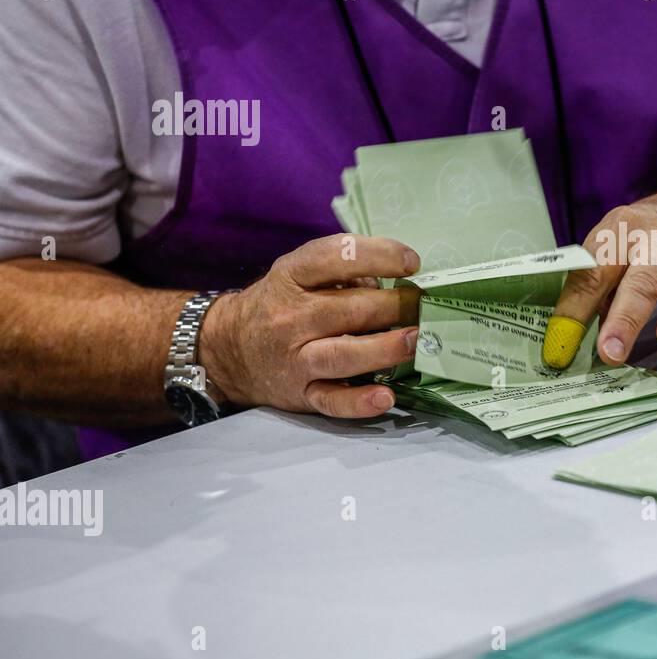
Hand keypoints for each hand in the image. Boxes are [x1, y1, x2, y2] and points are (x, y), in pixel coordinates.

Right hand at [200, 234, 420, 418]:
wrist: (228, 350)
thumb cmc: (280, 304)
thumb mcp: (298, 275)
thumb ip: (343, 275)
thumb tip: (395, 287)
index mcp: (292, 276)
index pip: (336, 257)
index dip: (380, 255)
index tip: (412, 263)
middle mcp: (291, 317)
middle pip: (352, 309)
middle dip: (398, 307)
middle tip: (427, 307)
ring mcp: (296, 358)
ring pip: (345, 355)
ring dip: (387, 347)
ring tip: (418, 340)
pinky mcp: (301, 394)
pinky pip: (332, 401)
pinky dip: (360, 402)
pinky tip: (386, 397)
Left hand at [544, 195, 656, 368]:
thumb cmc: (647, 239)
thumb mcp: (615, 246)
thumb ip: (598, 286)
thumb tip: (576, 334)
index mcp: (621, 231)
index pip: (594, 273)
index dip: (576, 310)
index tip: (561, 345)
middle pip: (641, 281)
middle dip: (626, 318)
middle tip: (611, 351)